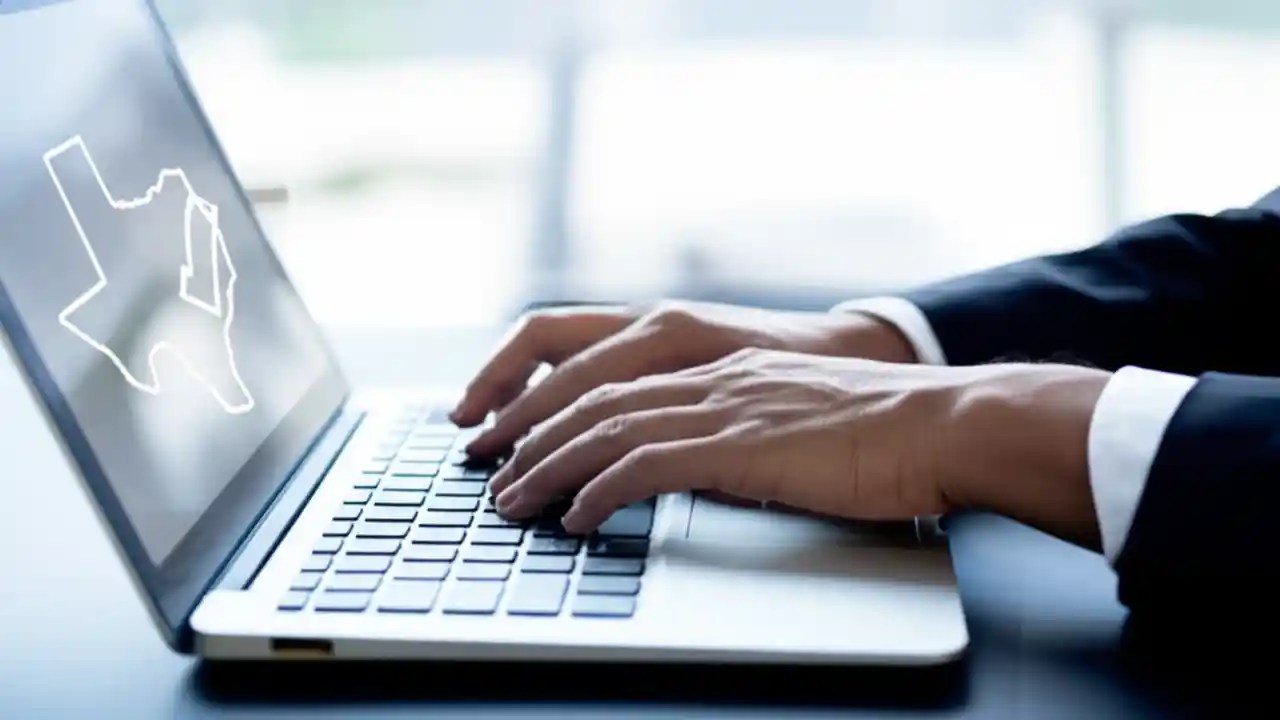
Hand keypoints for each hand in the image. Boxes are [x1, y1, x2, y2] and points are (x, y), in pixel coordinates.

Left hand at [488, 349, 1109, 549]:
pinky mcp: (740, 446)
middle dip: (524, 429)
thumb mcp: (789, 414)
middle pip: (588, 392)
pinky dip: (599, 490)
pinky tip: (576, 516)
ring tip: (511, 500)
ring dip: (546, 466)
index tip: (510, 424)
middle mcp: (709, 374)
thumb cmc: (878, 429)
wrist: (939, 423)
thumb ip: (734, 425)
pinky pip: (646, 464)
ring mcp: (723, 406)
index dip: (545, 393)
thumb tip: (692, 462)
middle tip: (485, 464)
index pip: (606, 367)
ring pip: (604, 426)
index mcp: (716, 362)